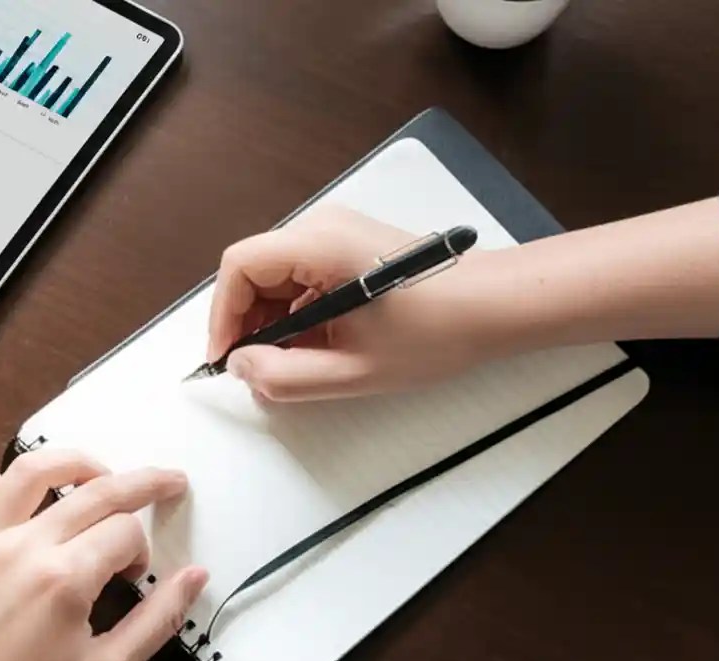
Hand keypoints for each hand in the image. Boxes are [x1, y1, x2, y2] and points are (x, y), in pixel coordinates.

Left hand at [0, 451, 208, 660]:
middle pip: (96, 489)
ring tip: (96, 472)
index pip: (125, 532)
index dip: (141, 550)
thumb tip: (193, 579)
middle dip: (141, 482)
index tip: (131, 575)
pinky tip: (9, 495)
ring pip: (30, 470)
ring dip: (73, 461)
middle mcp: (21, 549)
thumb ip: (157, 621)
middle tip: (164, 482)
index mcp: (63, 580)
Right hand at [208, 204, 520, 400]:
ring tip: (290, 363)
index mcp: (320, 245)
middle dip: (248, 322)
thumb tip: (243, 367)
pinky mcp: (350, 245)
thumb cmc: (441, 329)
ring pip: (277, 276)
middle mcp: (323, 227)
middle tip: (256, 368)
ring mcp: (337, 233)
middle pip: (255, 270)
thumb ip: (287, 376)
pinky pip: (302, 276)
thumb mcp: (355, 370)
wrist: (495, 305)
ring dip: (273, 321)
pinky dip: (297, 312)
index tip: (226, 356)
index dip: (223, 316)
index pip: (240, 266)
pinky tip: (316, 346)